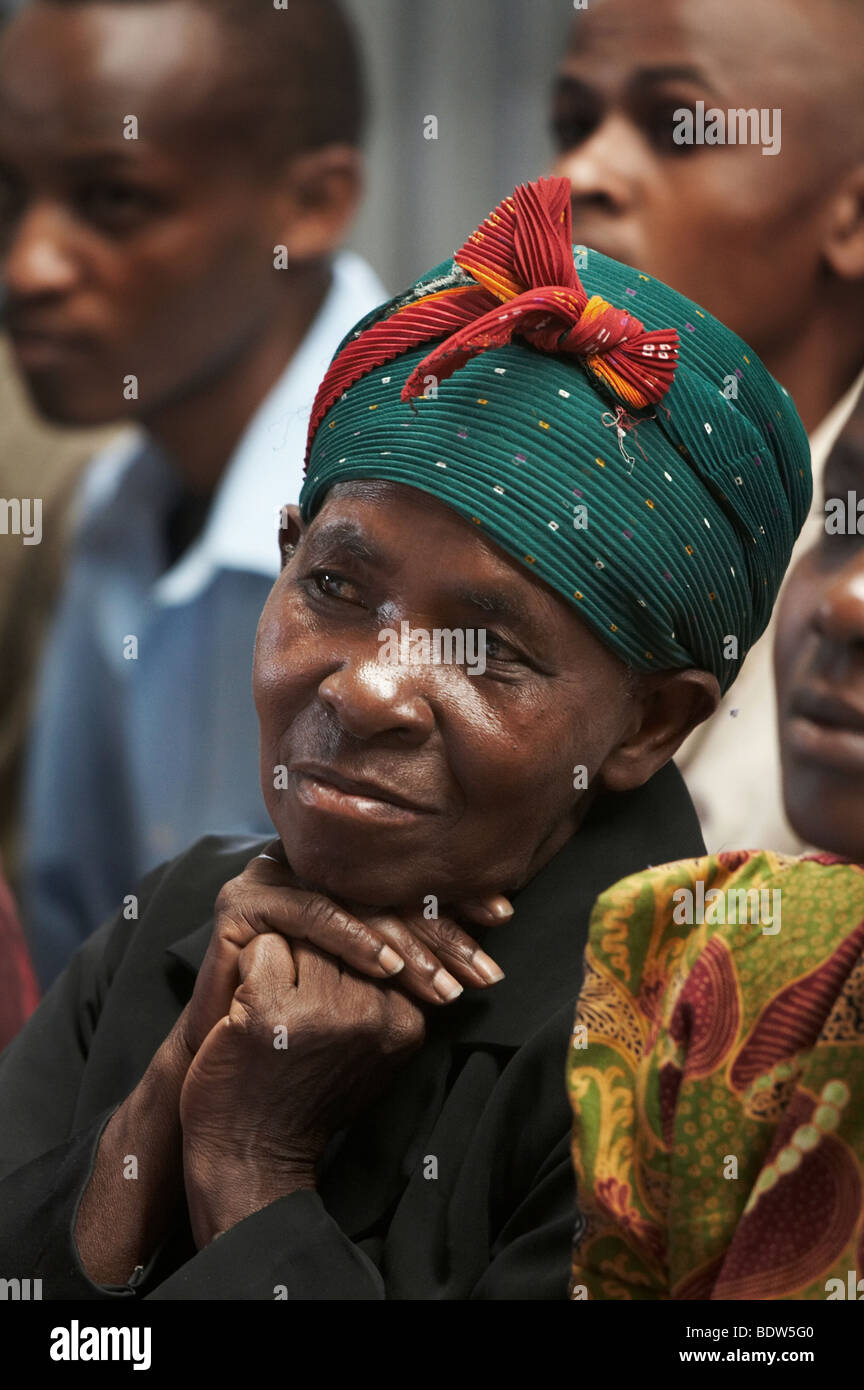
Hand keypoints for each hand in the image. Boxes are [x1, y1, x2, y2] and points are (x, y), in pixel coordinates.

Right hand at [178, 843, 509, 1055]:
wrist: (230, 1078)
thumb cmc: (304, 1035)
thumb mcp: (370, 988)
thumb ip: (410, 954)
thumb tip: (490, 935)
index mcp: (332, 872)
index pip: (401, 877)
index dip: (455, 896)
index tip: (505, 919)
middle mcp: (300, 863)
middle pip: (383, 886)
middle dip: (442, 930)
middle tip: (486, 969)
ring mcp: (266, 876)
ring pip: (354, 900)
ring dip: (408, 943)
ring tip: (445, 985)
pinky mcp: (240, 902)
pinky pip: (312, 912)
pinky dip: (356, 941)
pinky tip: (390, 971)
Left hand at [180, 936, 424, 1246]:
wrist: (249, 1155)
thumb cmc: (305, 1088)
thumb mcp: (367, 1039)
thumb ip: (387, 983)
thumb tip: (390, 908)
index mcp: (407, 1017)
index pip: (385, 931)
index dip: (347, 936)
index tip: (325, 973)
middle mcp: (373, 1011)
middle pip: (344, 923)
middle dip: (315, 941)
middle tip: (295, 995)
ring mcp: (322, 1011)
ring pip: (302, 926)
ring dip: (280, 955)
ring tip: (276, 1007)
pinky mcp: (270, 1011)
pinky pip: (261, 947)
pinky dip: (245, 968)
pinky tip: (246, 1012)